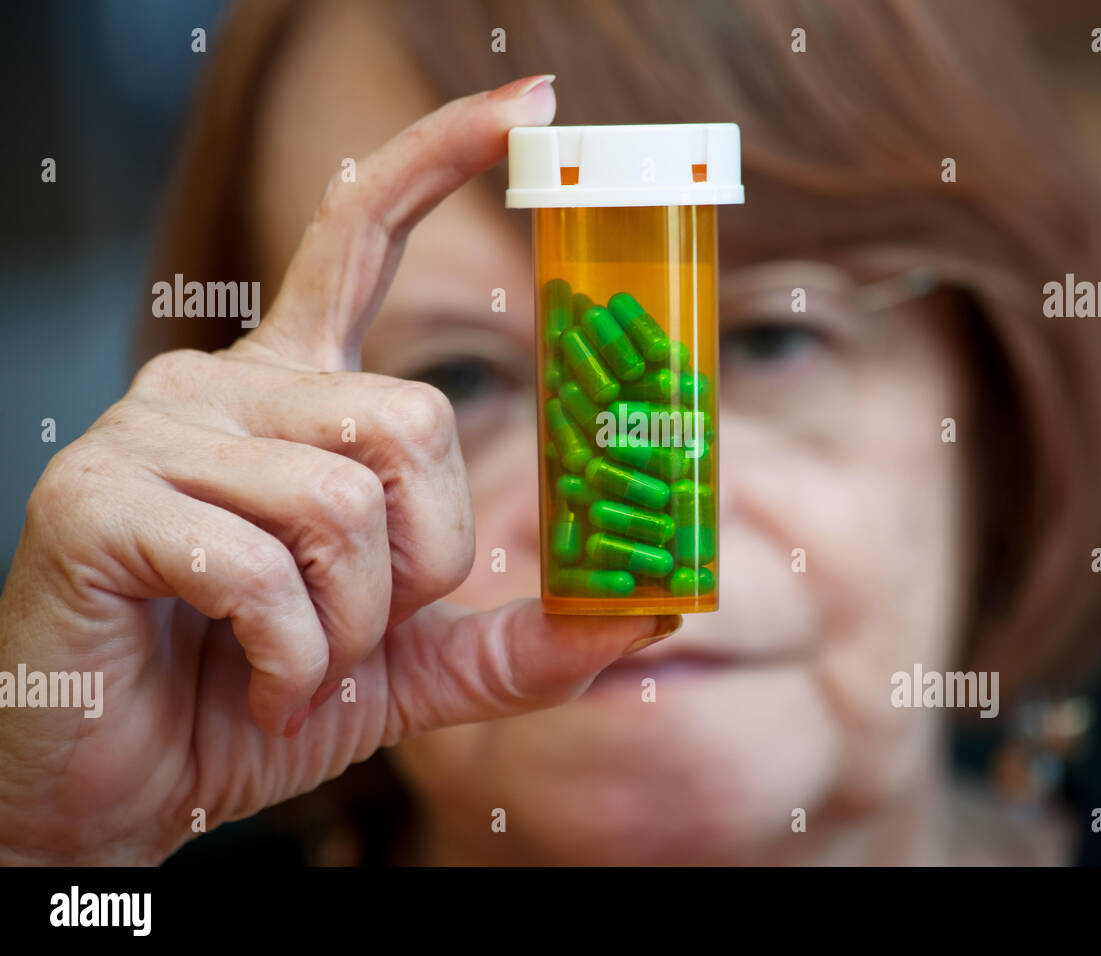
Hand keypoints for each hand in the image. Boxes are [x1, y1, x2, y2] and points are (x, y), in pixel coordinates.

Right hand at [0, 75, 678, 864]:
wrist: (126, 784)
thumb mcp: (412, 664)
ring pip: (344, 500)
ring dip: (348, 626)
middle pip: (411, 418)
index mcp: (294, 395)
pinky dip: (288, 656)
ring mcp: (152, 431)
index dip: (441, 160)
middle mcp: (225, 384)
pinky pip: (261, 567)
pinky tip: (250, 683)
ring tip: (291, 663)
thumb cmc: (257, 696)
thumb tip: (661, 605)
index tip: (533, 109)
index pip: (363, 237)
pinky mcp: (96, 498)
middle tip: (357, 629)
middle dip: (418, 558)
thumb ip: (525, 636)